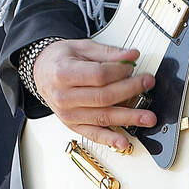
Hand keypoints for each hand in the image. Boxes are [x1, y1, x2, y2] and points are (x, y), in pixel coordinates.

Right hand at [32, 39, 156, 149]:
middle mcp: (64, 96)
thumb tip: (131, 56)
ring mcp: (68, 114)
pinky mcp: (72, 125)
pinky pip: (92, 134)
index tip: (132, 67)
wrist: (41, 72)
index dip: (119, 72)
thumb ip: (108, 53)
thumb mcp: (82, 47)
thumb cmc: (60, 59)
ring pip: (102, 117)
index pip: (98, 75)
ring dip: (127, 118)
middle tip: (147, 84)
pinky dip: (109, 139)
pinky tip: (123, 141)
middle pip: (103, 97)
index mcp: (64, 73)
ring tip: (146, 117)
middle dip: (130, 91)